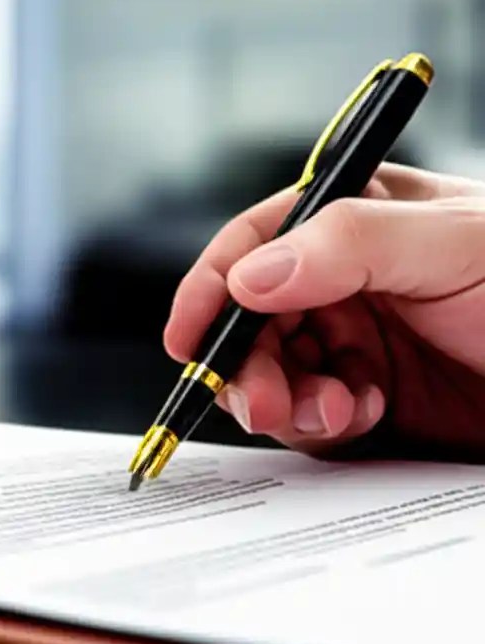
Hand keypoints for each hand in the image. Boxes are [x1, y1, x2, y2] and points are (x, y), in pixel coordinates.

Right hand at [164, 162, 484, 458]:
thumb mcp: (455, 246)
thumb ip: (347, 244)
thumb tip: (251, 274)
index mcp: (356, 220)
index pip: (256, 241)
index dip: (211, 286)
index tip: (188, 333)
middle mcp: (344, 280)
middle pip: (250, 317)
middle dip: (245, 360)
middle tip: (261, 398)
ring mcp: (355, 341)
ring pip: (271, 371)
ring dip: (283, 398)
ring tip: (333, 410)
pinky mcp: (369, 398)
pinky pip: (310, 414)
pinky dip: (320, 422)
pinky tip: (361, 415)